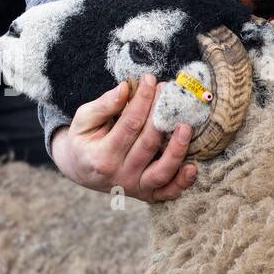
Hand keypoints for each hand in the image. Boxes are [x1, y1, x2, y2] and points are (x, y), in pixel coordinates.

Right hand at [51, 74, 197, 202]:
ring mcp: (135, 187)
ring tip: (186, 126)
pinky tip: (193, 167)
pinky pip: (168, 192)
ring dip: (177, 149)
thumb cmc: (84, 140)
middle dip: (162, 115)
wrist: (80, 169)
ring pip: (162, 171)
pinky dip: (182, 183)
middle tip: (170, 92)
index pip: (129, 124)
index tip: (150, 79)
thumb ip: (103, 105)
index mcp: (101, 157)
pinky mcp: (146, 194)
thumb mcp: (83, 120)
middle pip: (148, 143)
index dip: (143, 100)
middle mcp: (119, 175)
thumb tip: (125, 88)